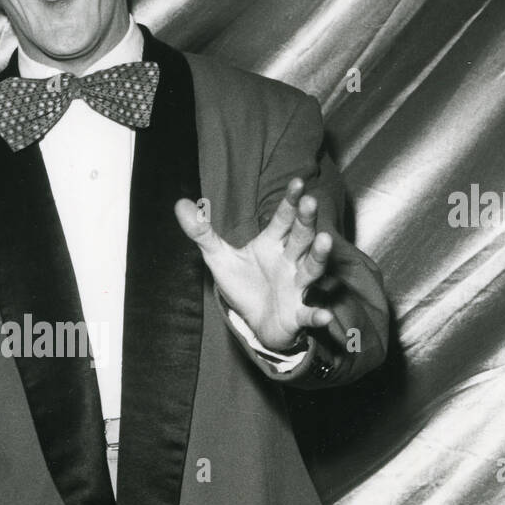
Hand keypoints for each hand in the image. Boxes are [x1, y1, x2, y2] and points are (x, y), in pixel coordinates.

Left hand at [175, 178, 334, 351]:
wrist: (254, 322)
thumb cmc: (243, 285)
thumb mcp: (218, 257)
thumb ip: (202, 232)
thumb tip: (179, 204)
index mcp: (273, 244)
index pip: (283, 218)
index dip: (290, 201)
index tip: (298, 183)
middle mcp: (290, 261)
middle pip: (301, 237)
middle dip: (306, 220)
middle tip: (310, 202)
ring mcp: (296, 286)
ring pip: (311, 268)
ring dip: (318, 256)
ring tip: (325, 241)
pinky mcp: (297, 314)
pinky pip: (308, 313)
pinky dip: (317, 315)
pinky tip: (323, 314)